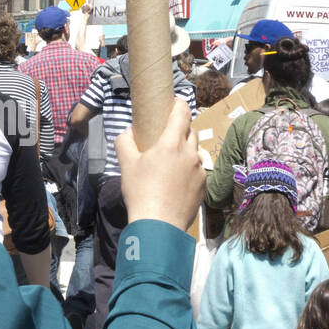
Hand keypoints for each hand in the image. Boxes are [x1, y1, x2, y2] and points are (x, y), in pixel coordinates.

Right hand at [116, 99, 204, 233]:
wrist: (159, 225)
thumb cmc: (140, 192)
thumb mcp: (126, 165)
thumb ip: (124, 142)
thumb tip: (128, 132)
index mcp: (171, 143)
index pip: (182, 112)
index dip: (178, 104)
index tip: (173, 103)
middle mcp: (190, 153)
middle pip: (191, 130)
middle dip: (181, 129)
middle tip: (167, 136)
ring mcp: (200, 170)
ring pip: (196, 151)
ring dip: (186, 150)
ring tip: (172, 162)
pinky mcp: (204, 186)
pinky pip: (198, 170)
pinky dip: (189, 170)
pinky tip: (177, 182)